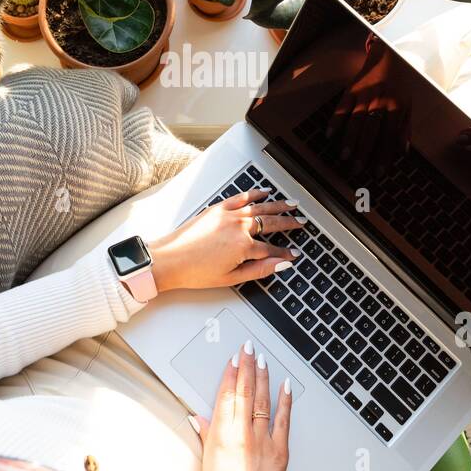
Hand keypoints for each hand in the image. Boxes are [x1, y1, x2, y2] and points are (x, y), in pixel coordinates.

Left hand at [148, 189, 302, 293]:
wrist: (168, 260)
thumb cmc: (195, 272)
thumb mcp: (231, 278)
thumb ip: (260, 270)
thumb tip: (280, 265)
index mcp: (243, 246)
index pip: (272, 249)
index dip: (284, 253)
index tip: (294, 254)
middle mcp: (238, 227)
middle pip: (271, 223)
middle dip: (289, 223)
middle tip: (301, 222)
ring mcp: (228, 215)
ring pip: (259, 207)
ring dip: (278, 205)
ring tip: (291, 204)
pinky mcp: (216, 209)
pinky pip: (240, 198)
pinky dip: (254, 194)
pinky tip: (263, 192)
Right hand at [192, 339, 291, 470]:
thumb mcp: (208, 460)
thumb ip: (206, 434)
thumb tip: (199, 416)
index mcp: (223, 433)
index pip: (227, 394)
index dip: (230, 373)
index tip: (233, 358)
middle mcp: (243, 433)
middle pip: (245, 391)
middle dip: (247, 366)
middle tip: (248, 347)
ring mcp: (264, 440)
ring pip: (264, 400)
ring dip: (263, 377)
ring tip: (262, 359)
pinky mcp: (280, 450)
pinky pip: (284, 419)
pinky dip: (285, 400)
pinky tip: (285, 385)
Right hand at [325, 42, 408, 179]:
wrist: (388, 56)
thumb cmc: (400, 85)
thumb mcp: (408, 106)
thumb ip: (405, 129)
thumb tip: (403, 153)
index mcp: (396, 108)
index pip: (389, 136)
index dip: (384, 155)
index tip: (379, 173)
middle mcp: (380, 102)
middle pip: (371, 130)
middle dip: (364, 152)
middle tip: (357, 170)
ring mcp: (364, 95)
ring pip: (355, 120)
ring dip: (349, 139)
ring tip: (344, 157)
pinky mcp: (351, 89)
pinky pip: (341, 106)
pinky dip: (335, 120)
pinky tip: (329, 135)